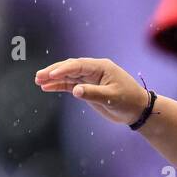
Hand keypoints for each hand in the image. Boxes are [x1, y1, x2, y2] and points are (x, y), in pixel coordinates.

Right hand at [34, 57, 148, 125]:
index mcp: (101, 67)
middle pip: (70, 68)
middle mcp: (94, 70)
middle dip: (54, 72)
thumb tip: (75, 91)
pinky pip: (70, 85)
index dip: (64, 70)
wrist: (138, 110)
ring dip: (54, 79)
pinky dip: (59, 86)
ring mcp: (90, 78)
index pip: (78, 66)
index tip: (52, 75)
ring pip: (68, 76)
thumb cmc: (129, 101)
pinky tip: (46, 87)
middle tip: (39, 76)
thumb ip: (93, 94)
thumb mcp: (112, 98)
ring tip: (38, 81)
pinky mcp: (88, 88)